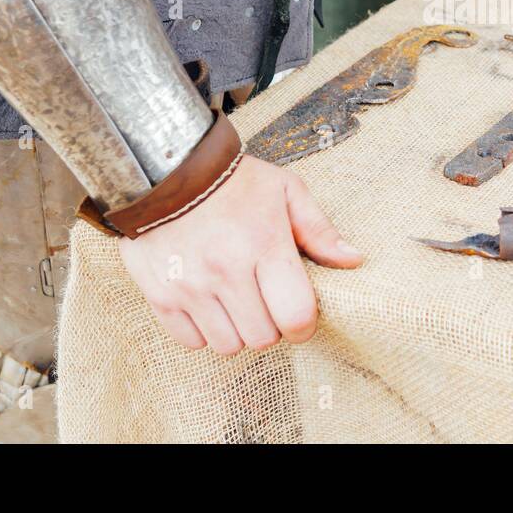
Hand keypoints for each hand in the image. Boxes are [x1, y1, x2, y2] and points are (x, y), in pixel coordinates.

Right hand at [119, 155, 362, 354]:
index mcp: (264, 243)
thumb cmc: (234, 180)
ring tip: (237, 300)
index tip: (299, 313)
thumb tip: (353, 261)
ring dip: (238, 331)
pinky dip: (203, 331)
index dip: (304, 324)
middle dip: (272, 325)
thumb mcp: (285, 191)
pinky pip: (191, 341)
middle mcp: (226, 269)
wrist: (165, 167)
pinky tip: (209, 302)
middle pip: (263, 338)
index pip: (296, 315)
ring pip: (227, 345)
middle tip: (266, 300)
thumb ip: (319, 229)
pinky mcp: (160, 294)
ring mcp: (190, 285)